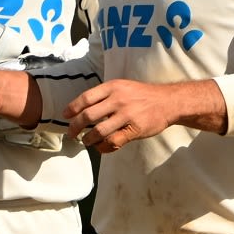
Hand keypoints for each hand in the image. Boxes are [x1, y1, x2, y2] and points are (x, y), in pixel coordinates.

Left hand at [62, 78, 205, 152]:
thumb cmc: (141, 95)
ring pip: (99, 131)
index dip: (72, 108)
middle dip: (75, 126)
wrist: (167, 101)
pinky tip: (101, 147)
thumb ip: (103, 95)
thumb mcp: (121, 87)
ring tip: (85, 141)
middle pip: (88, 115)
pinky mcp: (135, 130)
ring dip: (88, 139)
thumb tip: (81, 108)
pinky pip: (114, 142)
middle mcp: (118, 100)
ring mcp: (127, 115)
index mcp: (112, 87)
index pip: (86, 98)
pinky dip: (104, 147)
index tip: (65, 115)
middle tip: (71, 133)